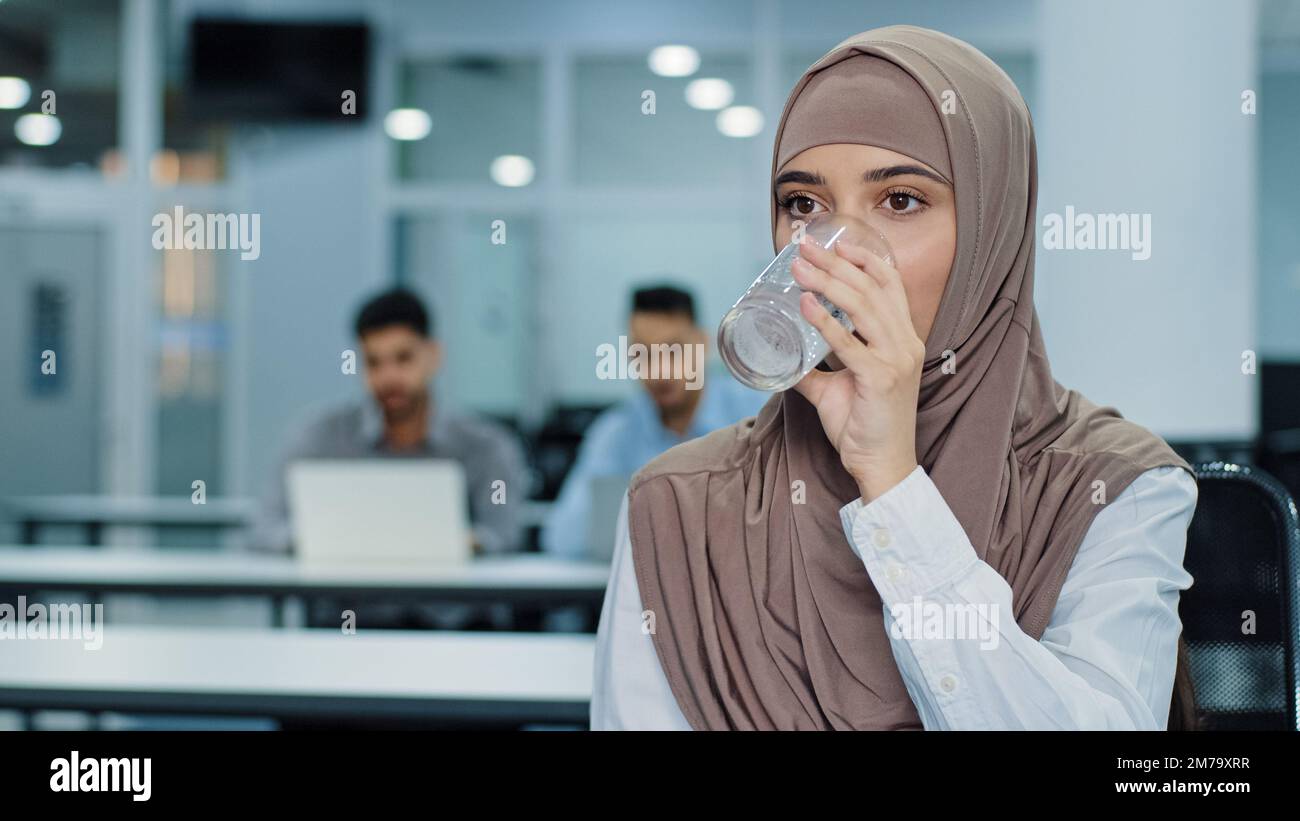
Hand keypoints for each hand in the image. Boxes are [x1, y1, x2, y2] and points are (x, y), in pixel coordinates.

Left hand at [789, 237, 922, 501]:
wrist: (882, 465)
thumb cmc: (864, 426)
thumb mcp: (836, 388)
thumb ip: (813, 369)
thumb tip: (782, 357)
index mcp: (903, 339)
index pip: (890, 285)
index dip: (865, 259)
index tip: (837, 243)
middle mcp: (905, 343)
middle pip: (872, 287)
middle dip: (836, 262)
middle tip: (804, 247)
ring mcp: (896, 359)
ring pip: (863, 307)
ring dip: (828, 282)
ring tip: (799, 267)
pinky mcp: (881, 378)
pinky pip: (850, 343)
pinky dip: (826, 321)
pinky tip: (806, 304)